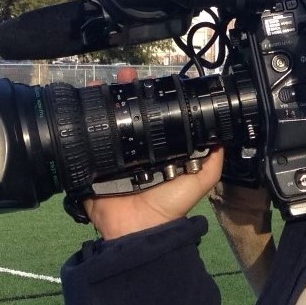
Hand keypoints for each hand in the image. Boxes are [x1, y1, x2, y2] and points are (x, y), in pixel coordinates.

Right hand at [82, 66, 224, 239]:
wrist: (138, 228)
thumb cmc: (168, 206)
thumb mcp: (198, 182)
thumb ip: (212, 163)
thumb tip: (223, 139)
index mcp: (157, 153)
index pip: (154, 119)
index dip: (151, 100)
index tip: (150, 82)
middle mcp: (134, 152)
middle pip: (127, 115)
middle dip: (125, 93)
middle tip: (124, 76)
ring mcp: (112, 157)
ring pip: (106, 122)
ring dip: (103, 100)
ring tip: (103, 82)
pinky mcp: (92, 165)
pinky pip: (85, 141)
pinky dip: (82, 121)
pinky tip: (84, 102)